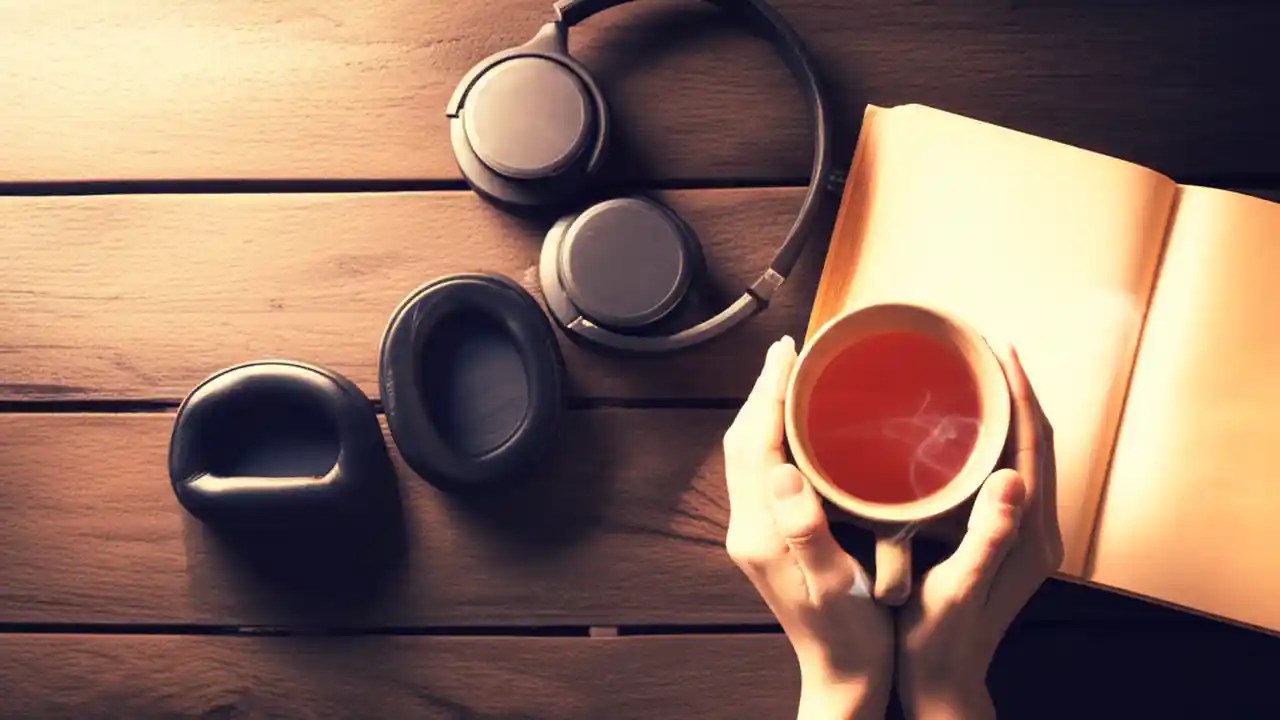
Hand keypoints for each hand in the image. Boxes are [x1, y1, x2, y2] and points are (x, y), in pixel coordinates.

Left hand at [723, 336, 893, 719]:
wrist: (841, 677)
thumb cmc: (850, 635)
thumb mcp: (836, 585)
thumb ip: (807, 529)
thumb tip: (781, 471)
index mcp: (761, 533)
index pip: (755, 445)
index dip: (769, 395)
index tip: (788, 354)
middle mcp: (747, 528)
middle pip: (743, 442)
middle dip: (762, 392)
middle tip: (789, 352)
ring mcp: (753, 534)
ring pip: (747, 455)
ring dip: (764, 411)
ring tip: (790, 376)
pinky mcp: (765, 538)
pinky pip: (759, 471)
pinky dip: (772, 436)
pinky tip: (796, 429)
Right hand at [897, 345, 1063, 719]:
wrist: (942, 680)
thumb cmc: (941, 640)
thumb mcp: (959, 589)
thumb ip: (987, 537)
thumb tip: (1010, 477)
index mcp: (1030, 534)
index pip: (1036, 445)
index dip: (1021, 393)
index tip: (998, 350)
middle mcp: (1036, 527)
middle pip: (1036, 440)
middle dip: (1015, 390)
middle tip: (980, 348)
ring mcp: (1022, 531)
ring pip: (1023, 451)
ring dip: (1005, 409)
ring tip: (973, 373)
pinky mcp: (1004, 535)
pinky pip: (1005, 469)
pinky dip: (991, 436)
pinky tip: (961, 425)